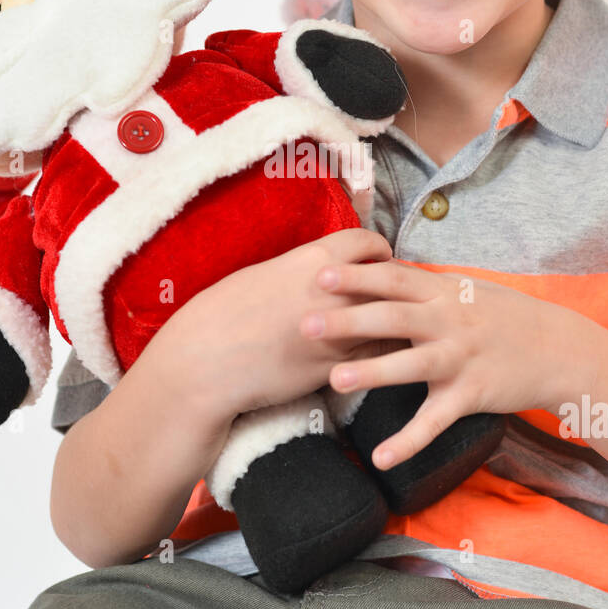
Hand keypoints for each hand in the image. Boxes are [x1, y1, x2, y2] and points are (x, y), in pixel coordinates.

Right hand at [157, 228, 400, 425]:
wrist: (206, 360)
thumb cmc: (223, 314)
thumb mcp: (263, 274)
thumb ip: (299, 268)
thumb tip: (317, 267)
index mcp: (311, 260)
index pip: (366, 242)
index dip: (379, 250)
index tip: (382, 258)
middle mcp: (333, 289)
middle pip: (388, 280)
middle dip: (398, 285)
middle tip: (400, 292)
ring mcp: (339, 329)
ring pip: (391, 319)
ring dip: (398, 320)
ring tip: (400, 322)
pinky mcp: (337, 365)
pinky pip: (378, 355)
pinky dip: (386, 352)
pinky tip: (384, 353)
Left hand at [299, 260, 596, 468]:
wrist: (557, 349)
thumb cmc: (501, 316)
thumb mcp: (463, 290)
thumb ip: (421, 284)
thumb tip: (375, 268)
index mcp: (443, 293)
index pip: (393, 279)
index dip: (357, 276)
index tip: (319, 275)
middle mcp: (449, 322)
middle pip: (393, 317)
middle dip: (348, 320)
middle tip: (305, 324)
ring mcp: (460, 359)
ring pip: (411, 366)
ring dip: (372, 373)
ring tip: (334, 379)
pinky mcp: (471, 396)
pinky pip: (435, 422)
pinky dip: (408, 442)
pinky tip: (380, 458)